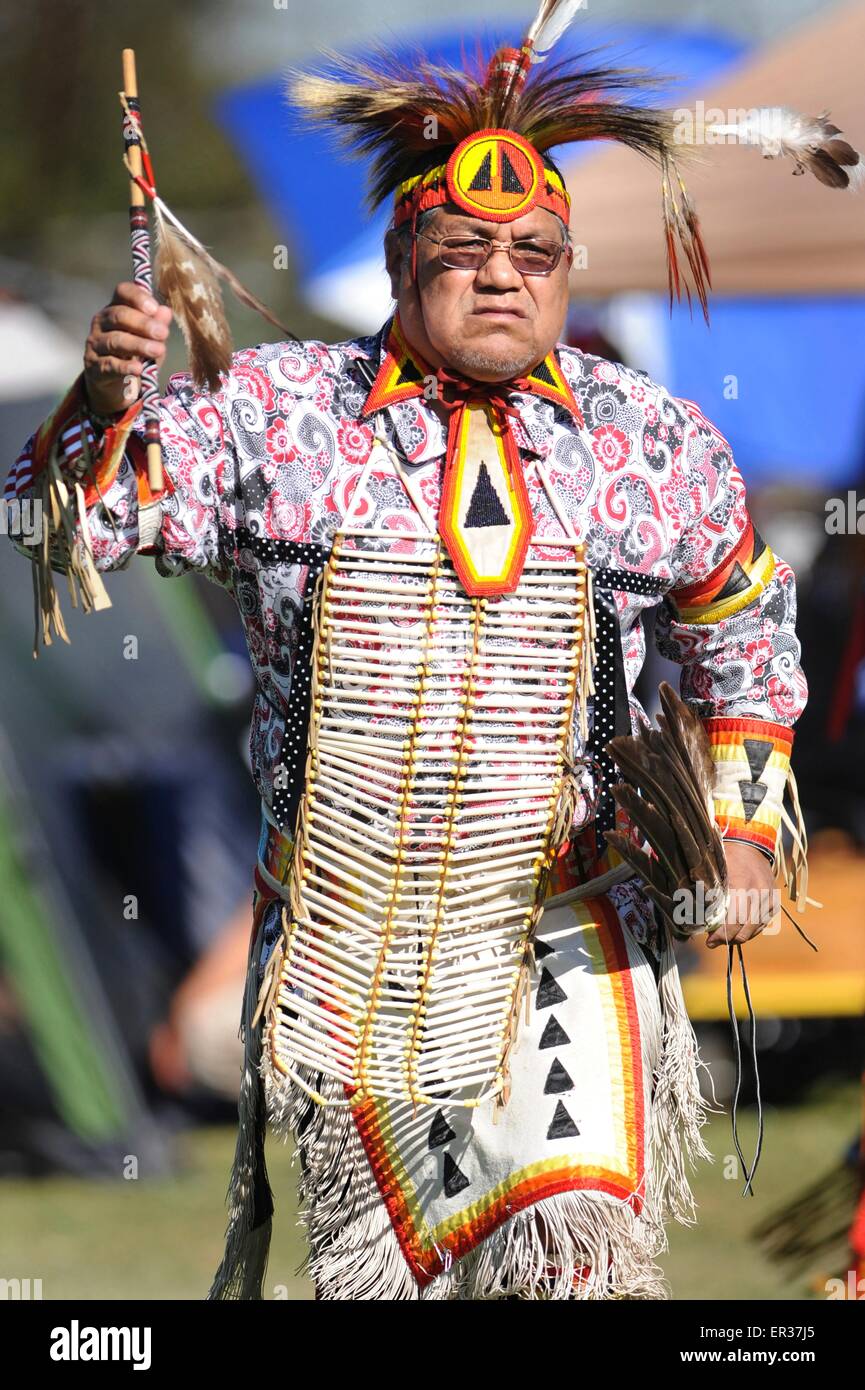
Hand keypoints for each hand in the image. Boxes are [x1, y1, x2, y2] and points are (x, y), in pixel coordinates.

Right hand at [83, 281, 172, 415]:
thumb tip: (165, 312)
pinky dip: (124, 367)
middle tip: (163, 333)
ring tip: (158, 350)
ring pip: (115, 340)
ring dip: (138, 345)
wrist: (115, 384)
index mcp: (116, 308)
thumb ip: (157, 326)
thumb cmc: (134, 354)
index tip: (154, 308)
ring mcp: (95, 343)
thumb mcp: (150, 339)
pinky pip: (109, 365)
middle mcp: (102, 322)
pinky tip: (138, 368)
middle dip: (143, 324)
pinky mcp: (93, 366)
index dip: (137, 297)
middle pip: (119, 315)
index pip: (122, 292)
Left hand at [705, 840, 777, 948]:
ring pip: (755, 929)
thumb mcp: (716, 872)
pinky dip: (749, 930)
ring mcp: (770, 899)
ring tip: (723, 937)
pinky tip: (737, 930)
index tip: (709, 942)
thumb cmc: (729, 859)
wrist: (752, 847)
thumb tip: (697, 918)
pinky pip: (762, 924)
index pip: (735, 919)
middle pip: (746, 929)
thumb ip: (710, 894)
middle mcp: (761, 894)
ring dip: (738, 937)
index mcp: (744, 884)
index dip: (722, 934)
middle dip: (728, 939)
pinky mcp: (775, 903)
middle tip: (713, 942)